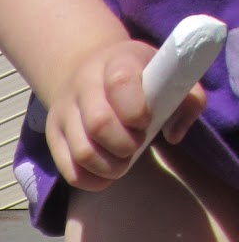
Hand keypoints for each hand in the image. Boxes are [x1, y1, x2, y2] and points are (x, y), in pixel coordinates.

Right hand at [45, 39, 205, 189]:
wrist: (88, 69)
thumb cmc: (138, 79)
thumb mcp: (166, 75)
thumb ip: (187, 100)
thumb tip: (174, 134)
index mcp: (116, 62)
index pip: (120, 82)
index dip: (136, 109)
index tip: (146, 120)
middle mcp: (83, 84)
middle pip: (99, 124)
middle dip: (125, 145)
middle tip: (135, 145)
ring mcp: (64, 112)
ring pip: (83, 153)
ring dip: (109, 167)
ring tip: (122, 162)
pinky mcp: (53, 137)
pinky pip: (70, 171)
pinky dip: (92, 180)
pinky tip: (106, 173)